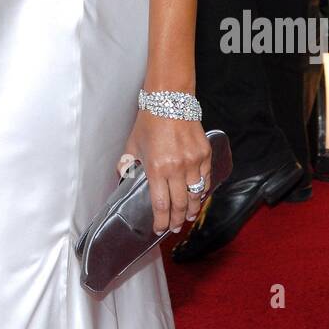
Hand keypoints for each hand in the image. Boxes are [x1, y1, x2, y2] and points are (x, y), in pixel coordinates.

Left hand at [118, 110, 211, 233]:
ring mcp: (193, 161)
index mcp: (156, 168)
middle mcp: (177, 168)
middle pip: (180, 205)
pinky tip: (198, 196)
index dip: (160, 221)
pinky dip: (202, 190)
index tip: (159, 229)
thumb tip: (124, 178)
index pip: (161, 205)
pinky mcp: (205, 154)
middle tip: (176, 227)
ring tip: (189, 217)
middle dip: (177, 221)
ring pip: (196, 195)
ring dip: (193, 210)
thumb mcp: (132, 144)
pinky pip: (205, 179)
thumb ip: (128, 164)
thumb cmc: (149, 121)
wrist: (169, 100)